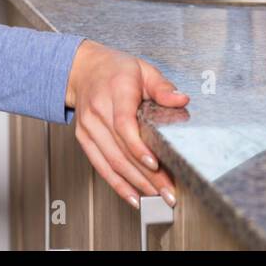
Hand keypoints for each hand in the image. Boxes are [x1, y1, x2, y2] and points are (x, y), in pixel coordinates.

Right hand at [64, 39, 189, 208]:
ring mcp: (89, 126)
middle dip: (146, 175)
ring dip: (135, 183)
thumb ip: (163, 87)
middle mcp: (99, 110)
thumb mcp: (143, 69)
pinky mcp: (84, 138)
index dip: (138, 147)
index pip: (124, 124)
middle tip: (167, 190)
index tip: (154, 164)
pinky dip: (117, 184)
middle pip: (122, 149)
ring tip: (156, 195)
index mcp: (116, 91)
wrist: (83, 70)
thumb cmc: (116, 69)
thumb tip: (182, 100)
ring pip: (111, 161)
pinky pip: (100, 165)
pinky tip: (132, 196)